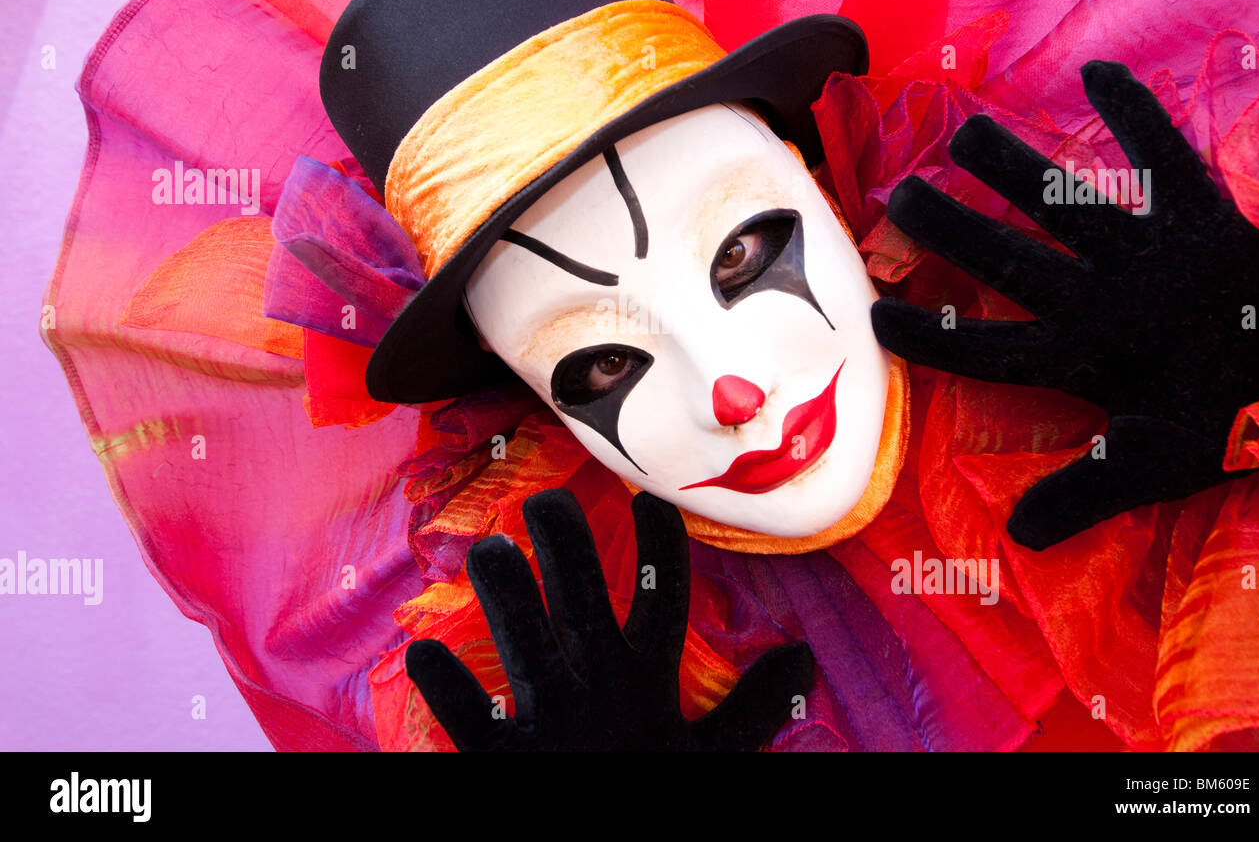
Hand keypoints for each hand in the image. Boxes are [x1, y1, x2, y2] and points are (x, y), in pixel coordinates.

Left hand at [405, 487, 812, 749]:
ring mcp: (551, 725)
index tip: (647, 493)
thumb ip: (750, 710)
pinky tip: (421, 651)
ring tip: (487, 549)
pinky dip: (446, 687)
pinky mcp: (504, 761)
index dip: (661, 545)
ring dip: (504, 595)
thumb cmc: (654, 799)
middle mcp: (601, 693)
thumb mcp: (713, 760)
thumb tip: (802, 655)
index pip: (664, 600)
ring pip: (526, 642)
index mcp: (650, 686)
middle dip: (567, 546)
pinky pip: (470, 719)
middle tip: (547, 500)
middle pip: (587, 602)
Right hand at [872, 61, 1258, 549]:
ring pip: (1063, 202)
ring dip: (1011, 166)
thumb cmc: (1240, 419)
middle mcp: (1102, 296)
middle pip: (1006, 260)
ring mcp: (1149, 249)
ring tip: (964, 131)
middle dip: (948, 229)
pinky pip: (1158, 154)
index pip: (985, 350)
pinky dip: (1131, 113)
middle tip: (899, 195)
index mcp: (1085, 358)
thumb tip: (1015, 538)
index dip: (925, 335)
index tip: (876, 315)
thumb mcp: (1157, 469)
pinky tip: (1096, 71)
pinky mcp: (1202, 211)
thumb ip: (1083, 494)